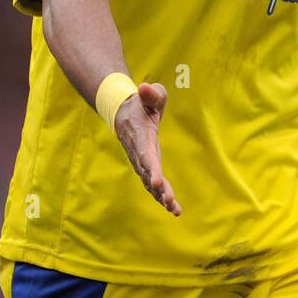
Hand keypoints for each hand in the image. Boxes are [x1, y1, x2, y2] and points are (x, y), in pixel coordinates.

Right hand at [113, 82, 180, 215]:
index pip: (146, 155)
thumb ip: (150, 93)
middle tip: (169, 202)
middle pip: (148, 174)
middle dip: (159, 189)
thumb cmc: (141, 103)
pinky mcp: (146, 167)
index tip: (157, 182)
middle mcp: (139, 153)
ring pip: (150, 183)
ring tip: (174, 209)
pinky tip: (174, 209)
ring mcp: (141, 162)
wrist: (124, 112)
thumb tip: (144, 87)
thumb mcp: (148, 95)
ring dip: (161, 196)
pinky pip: (152, 185)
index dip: (152, 168)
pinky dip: (161, 196)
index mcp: (141, 137)